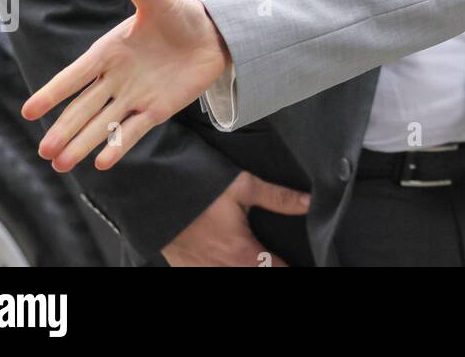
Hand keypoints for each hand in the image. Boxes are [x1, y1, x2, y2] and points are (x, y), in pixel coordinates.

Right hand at [22, 0, 229, 170]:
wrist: (212, 35)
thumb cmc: (179, 15)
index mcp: (109, 52)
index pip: (75, 76)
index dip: (53, 93)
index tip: (29, 112)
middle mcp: (116, 78)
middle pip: (84, 108)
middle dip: (64, 129)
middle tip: (44, 152)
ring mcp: (135, 95)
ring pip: (103, 124)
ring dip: (84, 143)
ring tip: (61, 165)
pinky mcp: (157, 109)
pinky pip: (134, 129)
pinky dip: (119, 145)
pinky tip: (102, 163)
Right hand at [162, 171, 310, 266]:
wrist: (154, 193)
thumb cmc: (200, 189)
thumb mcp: (243, 186)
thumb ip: (278, 197)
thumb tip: (310, 202)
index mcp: (241, 254)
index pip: (277, 271)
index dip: (292, 267)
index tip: (303, 261)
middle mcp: (221, 271)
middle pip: (255, 276)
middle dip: (270, 267)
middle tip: (277, 258)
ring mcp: (200, 273)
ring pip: (232, 279)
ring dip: (248, 268)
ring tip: (257, 258)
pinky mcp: (184, 271)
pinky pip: (209, 275)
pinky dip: (223, 269)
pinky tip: (230, 261)